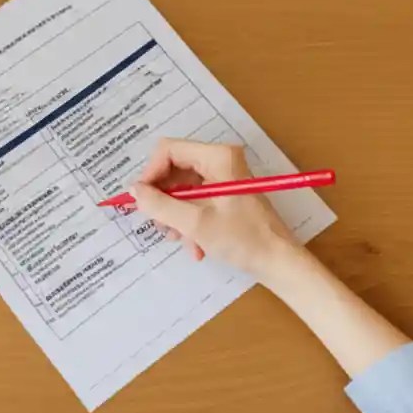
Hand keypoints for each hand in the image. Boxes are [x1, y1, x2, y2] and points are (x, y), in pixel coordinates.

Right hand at [130, 139, 301, 276]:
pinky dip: (190, 222)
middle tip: (160, 225)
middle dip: (165, 200)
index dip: (150, 174)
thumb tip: (133, 191)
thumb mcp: (195, 223)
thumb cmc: (242, 239)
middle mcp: (221, 160)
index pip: (169, 150)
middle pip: (175, 170)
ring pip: (183, 189)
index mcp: (217, 156)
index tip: (141, 200)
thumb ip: (160, 205)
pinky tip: (195, 245)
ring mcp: (224, 177)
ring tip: (180, 239)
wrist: (278, 262)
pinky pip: (196, 201)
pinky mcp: (226, 194)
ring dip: (176, 216)